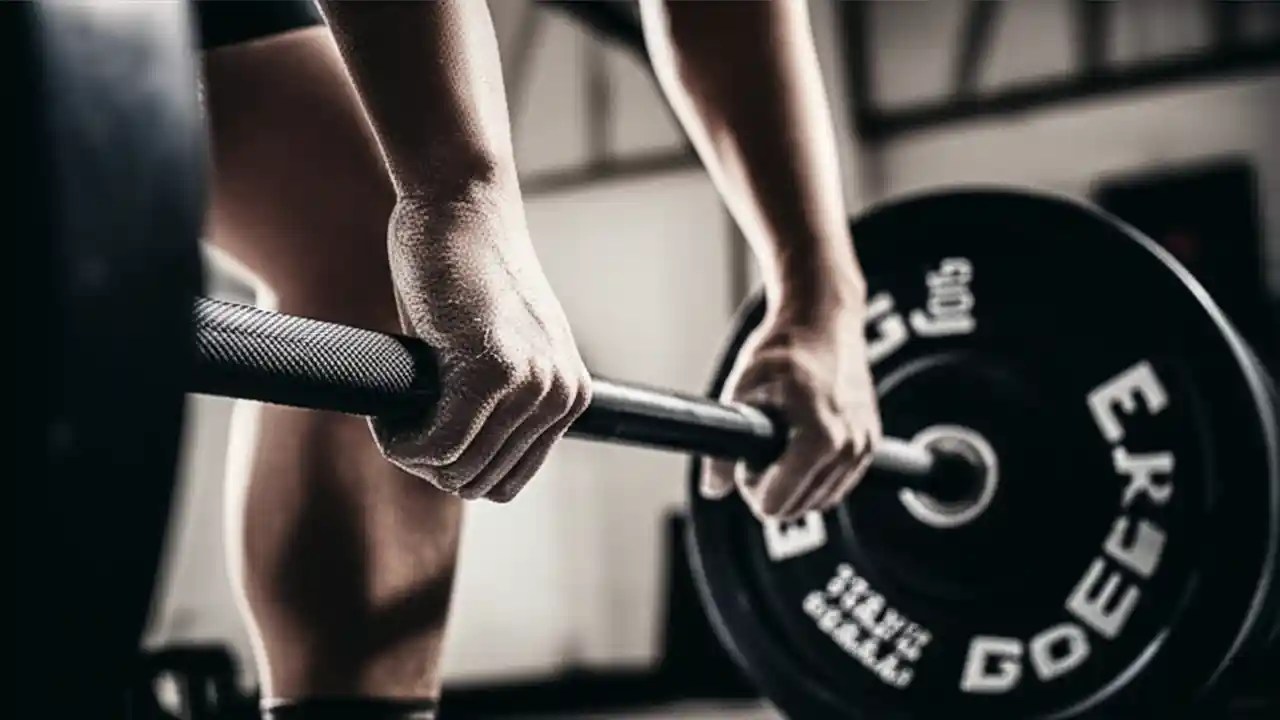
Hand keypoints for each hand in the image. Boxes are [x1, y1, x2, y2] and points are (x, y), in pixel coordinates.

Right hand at [371, 191, 591, 501]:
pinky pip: (439, 445)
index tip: (421, 432)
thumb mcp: (496, 346)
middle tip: (399, 422)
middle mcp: (561, 396)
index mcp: (568, 396)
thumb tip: (454, 464)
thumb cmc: (463, 268)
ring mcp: (534, 385)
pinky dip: (399, 441)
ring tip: (391, 413)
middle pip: (480, 482)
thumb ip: (494, 402)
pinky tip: (386, 413)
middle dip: (430, 463)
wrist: (461, 203)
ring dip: (411, 452)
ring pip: (458, 469)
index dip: (454, 467)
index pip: (507, 479)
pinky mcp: (496, 372)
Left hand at [705, 297, 880, 520]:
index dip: (751, 483)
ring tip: (780, 442)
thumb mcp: (742, 392)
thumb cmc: (784, 348)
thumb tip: (713, 487)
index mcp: (820, 438)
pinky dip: (814, 477)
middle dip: (772, 485)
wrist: (823, 319)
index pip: (775, 504)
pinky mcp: (871, 444)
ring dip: (794, 483)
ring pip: (818, 502)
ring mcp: (864, 447)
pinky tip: (799, 445)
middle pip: (797, 508)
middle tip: (762, 446)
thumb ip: (722, 447)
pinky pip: (836, 485)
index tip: (748, 454)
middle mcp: (850, 448)